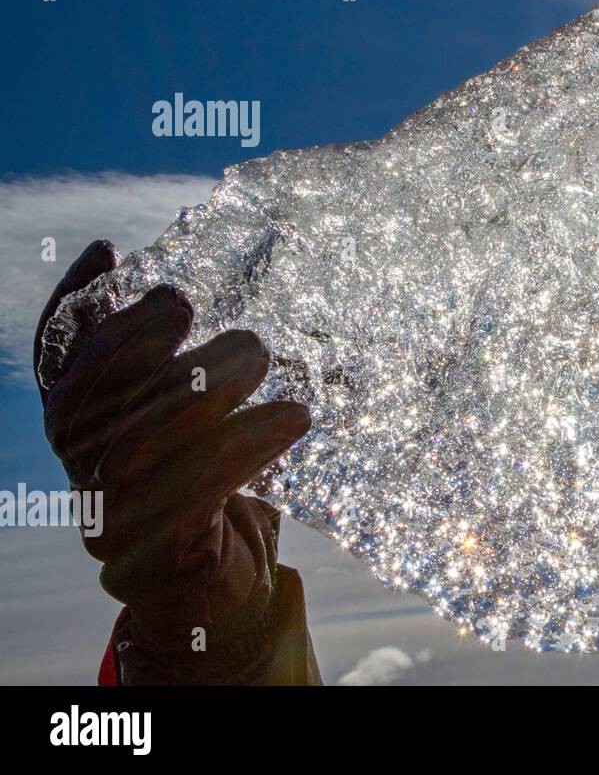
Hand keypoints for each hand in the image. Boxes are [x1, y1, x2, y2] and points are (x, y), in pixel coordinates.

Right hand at [35, 241, 310, 679]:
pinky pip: (200, 487)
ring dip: (210, 385)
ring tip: (262, 353)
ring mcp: (115, 517)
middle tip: (195, 306)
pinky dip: (251, 442)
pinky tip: (295, 414)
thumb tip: (174, 286)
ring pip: (143, 440)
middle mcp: (83, 472)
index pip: (55, 364)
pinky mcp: (165, 551)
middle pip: (91, 397)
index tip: (109, 253)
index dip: (71, 307)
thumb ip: (175, 366)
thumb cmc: (212, 488)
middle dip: (143, 339)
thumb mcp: (193, 420)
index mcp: (82, 433)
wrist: (222, 592)